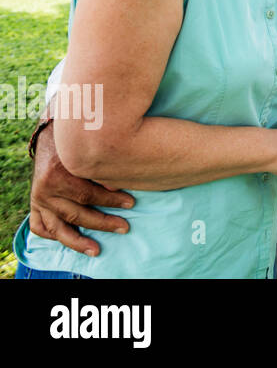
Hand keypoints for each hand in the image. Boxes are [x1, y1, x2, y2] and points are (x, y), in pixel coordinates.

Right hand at [28, 124, 133, 256]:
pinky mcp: (34, 205)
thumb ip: (101, 170)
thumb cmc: (78, 143)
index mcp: (58, 174)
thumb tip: (118, 186)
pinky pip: (40, 227)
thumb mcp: (89, 152)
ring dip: (78, 241)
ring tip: (96, 250)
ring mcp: (38, 200)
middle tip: (124, 227)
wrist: (54, 136)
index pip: (87, 194)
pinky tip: (70, 239)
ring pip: (58, 228)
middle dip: (102, 222)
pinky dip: (52, 236)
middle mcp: (45, 190)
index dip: (111, 200)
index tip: (132, 203)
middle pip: (76, 214)